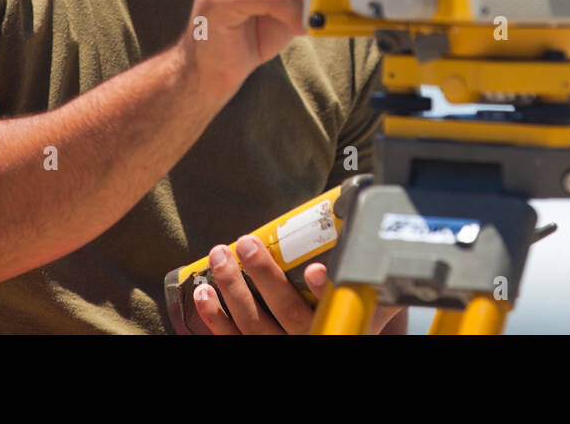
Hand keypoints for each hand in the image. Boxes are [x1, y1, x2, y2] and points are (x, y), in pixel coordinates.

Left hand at [193, 235, 405, 333]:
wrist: (339, 332)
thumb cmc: (350, 309)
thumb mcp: (366, 292)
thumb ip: (362, 267)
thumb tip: (358, 221)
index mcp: (335, 319)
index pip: (332, 305)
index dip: (322, 289)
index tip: (314, 267)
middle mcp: (310, 336)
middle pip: (287, 312)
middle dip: (263, 276)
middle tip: (246, 243)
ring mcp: (282, 346)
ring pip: (254, 325)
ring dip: (232, 290)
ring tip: (220, 257)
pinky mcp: (259, 349)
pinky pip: (233, 340)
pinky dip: (215, 317)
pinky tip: (203, 292)